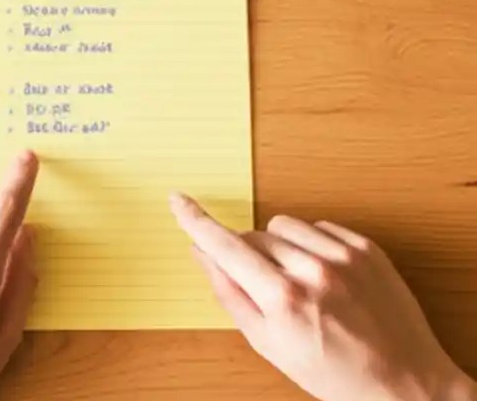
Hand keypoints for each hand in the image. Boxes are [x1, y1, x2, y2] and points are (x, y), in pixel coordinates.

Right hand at [170, 193, 476, 400]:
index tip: (178, 200)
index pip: (226, 246)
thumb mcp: (269, 345)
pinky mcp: (367, 248)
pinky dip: (313, 245)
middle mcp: (313, 270)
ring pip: (284, 226)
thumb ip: (230, 294)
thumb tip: (202, 254)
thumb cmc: (335, 373)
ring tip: (300, 282)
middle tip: (268, 290)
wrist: (404, 382)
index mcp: (283, 298)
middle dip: (249, 255)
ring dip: (280, 246)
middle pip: (253, 236)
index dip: (196, 221)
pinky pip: (320, 227)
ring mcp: (344, 256)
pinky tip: (325, 276)